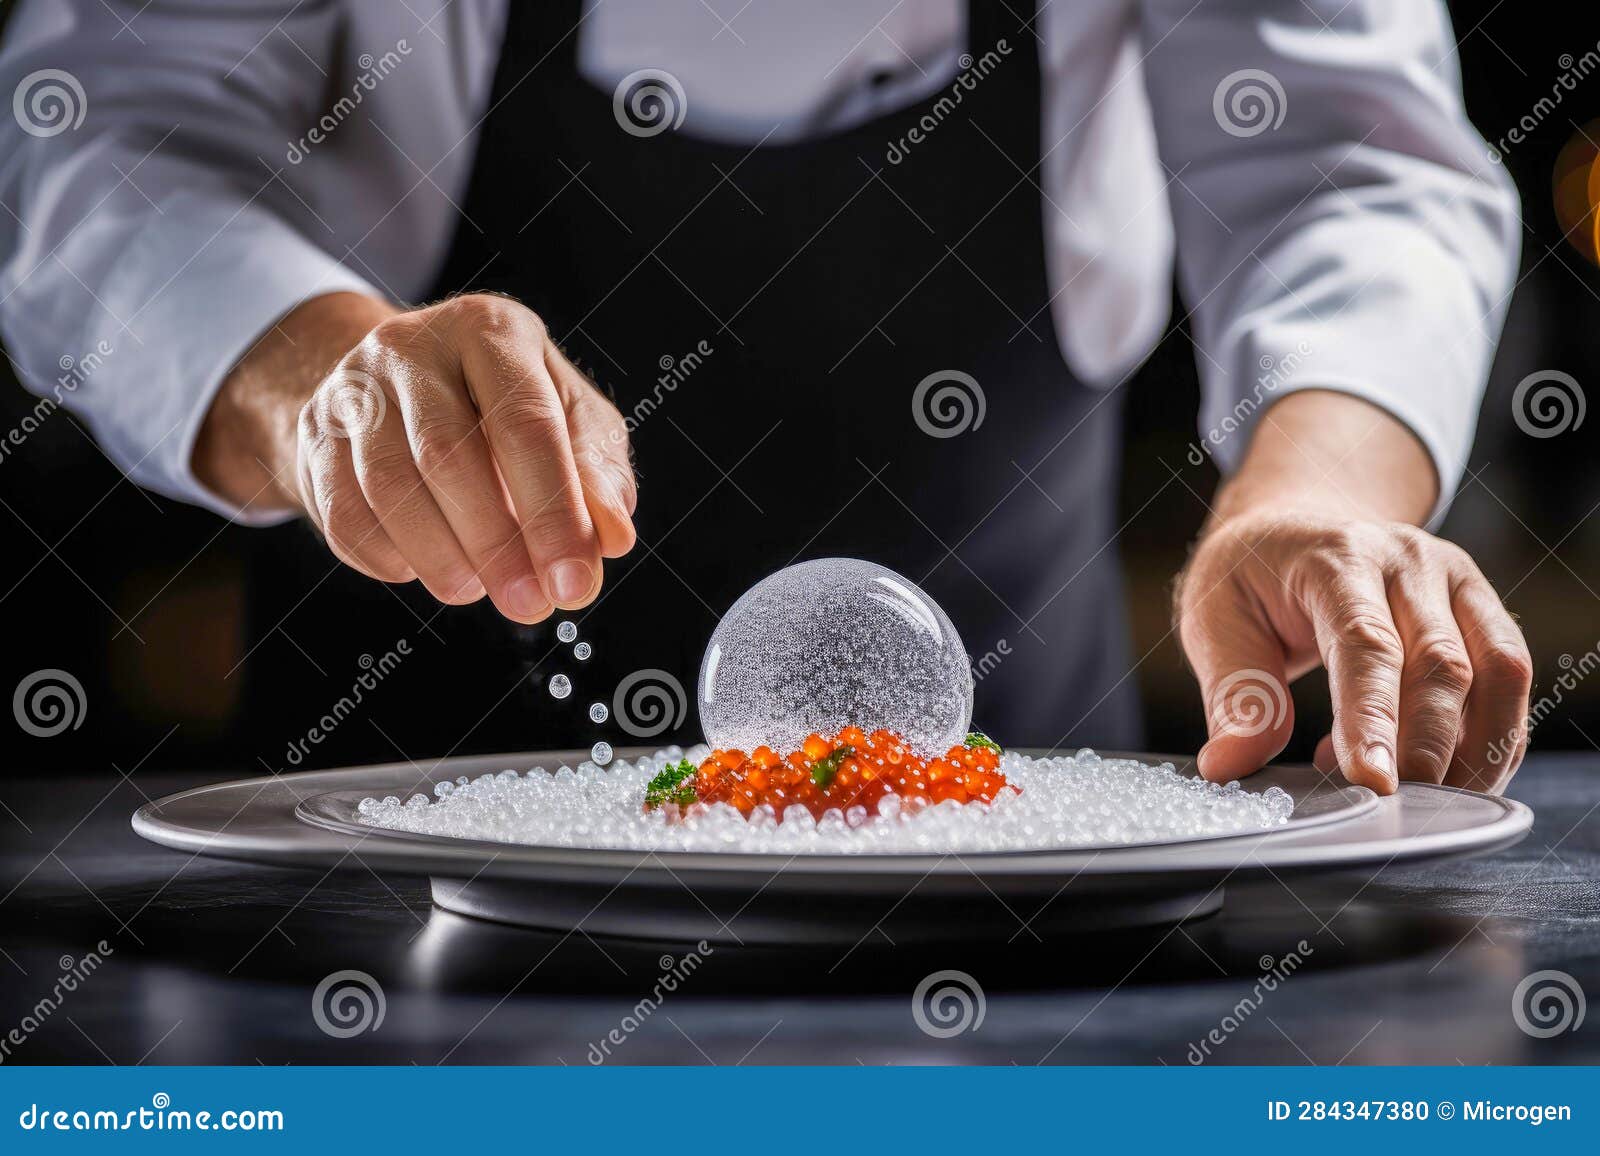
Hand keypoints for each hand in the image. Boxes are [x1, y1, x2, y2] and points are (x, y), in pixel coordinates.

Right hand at [196, 292, 636, 622]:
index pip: (525, 423)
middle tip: (530, 605)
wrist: (396, 385)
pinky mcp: (314, 436)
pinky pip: (343, 514)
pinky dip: (389, 558)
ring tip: (480, 590)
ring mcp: (353, 389)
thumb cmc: (503, 406)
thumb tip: (612, 538)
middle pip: (448, 454)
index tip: (574, 584)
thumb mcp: (567, 417)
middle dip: (496, 545)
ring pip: (388, 488)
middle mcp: (414, 346)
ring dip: (441, 558)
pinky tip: (427, 570)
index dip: (553, 512)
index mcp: (491, 330)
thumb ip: (597, 471)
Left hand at [1177, 511, 1531, 794]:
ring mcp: (1455, 580)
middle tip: (1394, 810)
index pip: (1364, 643)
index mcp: (1336, 558)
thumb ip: (1233, 690)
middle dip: (1425, 749)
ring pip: (1498, 672)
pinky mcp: (1480, 607)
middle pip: (1441, 664)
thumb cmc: (1252, 573)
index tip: (1372, 783)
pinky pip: (1509, 678)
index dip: (1373, 718)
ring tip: (1425, 801)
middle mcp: (1408, 561)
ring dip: (1474, 750)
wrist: (1296, 523)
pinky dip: (1489, 737)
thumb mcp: (1212, 617)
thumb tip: (1233, 763)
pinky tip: (1443, 772)